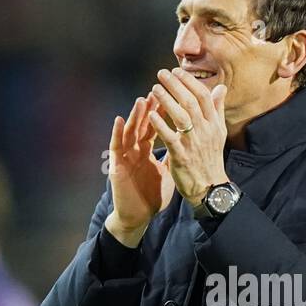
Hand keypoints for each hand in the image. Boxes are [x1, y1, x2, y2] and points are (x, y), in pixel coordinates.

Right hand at [106, 92, 174, 246]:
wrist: (139, 216)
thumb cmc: (152, 195)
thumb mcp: (168, 171)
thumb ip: (175, 153)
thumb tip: (189, 139)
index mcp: (147, 150)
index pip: (156, 126)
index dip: (164, 112)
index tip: (174, 96)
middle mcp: (136, 149)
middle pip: (144, 124)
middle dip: (151, 108)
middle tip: (160, 89)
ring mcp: (125, 156)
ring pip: (130, 131)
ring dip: (136, 116)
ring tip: (142, 99)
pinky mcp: (116, 165)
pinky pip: (116, 146)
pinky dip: (117, 133)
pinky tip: (120, 120)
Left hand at [147, 67, 228, 207]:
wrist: (210, 187)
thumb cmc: (211, 159)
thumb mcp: (219, 132)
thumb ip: (217, 109)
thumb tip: (221, 88)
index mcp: (214, 124)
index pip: (203, 96)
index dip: (190, 82)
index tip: (177, 71)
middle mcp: (205, 131)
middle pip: (191, 102)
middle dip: (176, 86)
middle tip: (162, 74)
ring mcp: (193, 143)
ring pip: (181, 116)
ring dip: (167, 100)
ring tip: (155, 89)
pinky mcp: (181, 156)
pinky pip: (170, 137)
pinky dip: (160, 125)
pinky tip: (151, 115)